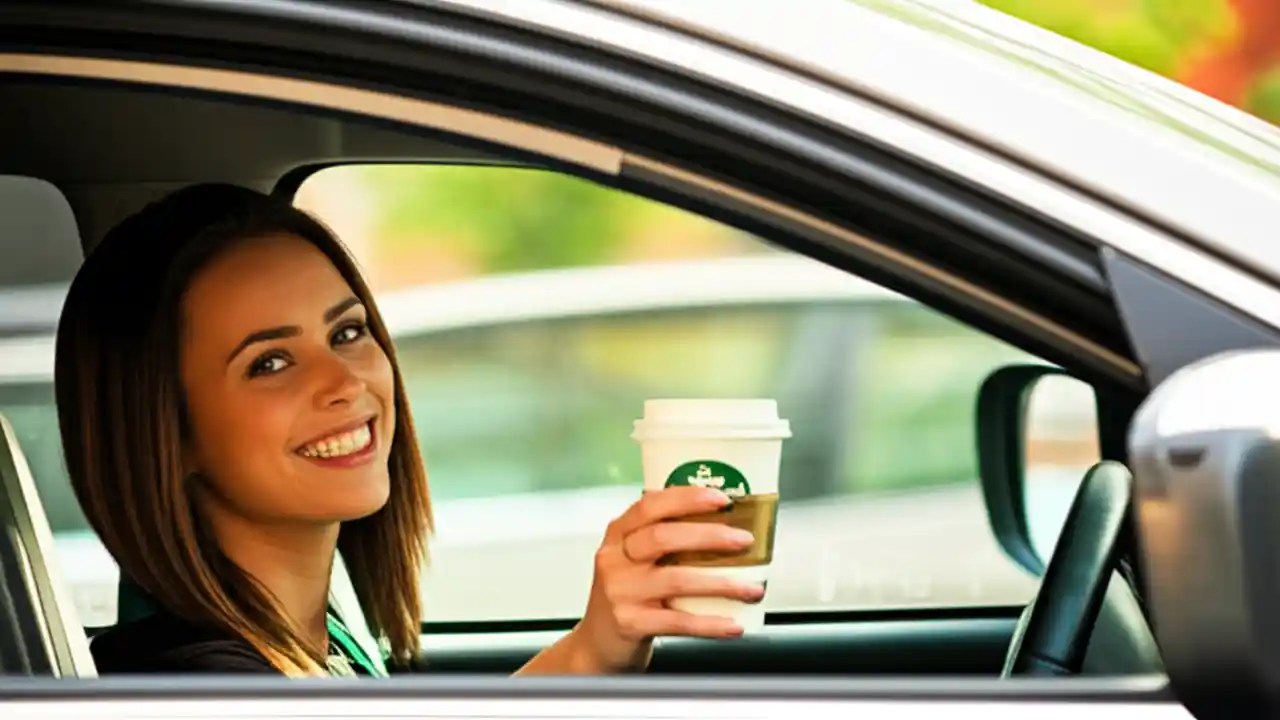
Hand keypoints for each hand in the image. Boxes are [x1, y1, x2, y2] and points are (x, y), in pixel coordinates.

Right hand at [569, 485, 765, 672]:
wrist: (599, 643)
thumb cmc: (628, 593)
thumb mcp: (634, 558)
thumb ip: (666, 537)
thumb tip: (727, 522)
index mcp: (619, 534)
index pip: (650, 505)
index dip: (687, 499)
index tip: (722, 499)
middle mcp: (615, 559)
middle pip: (663, 537)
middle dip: (710, 536)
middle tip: (744, 540)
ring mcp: (621, 592)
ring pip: (677, 580)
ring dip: (722, 583)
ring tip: (752, 588)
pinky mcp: (631, 624)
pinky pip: (678, 622)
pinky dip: (710, 624)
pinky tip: (733, 624)